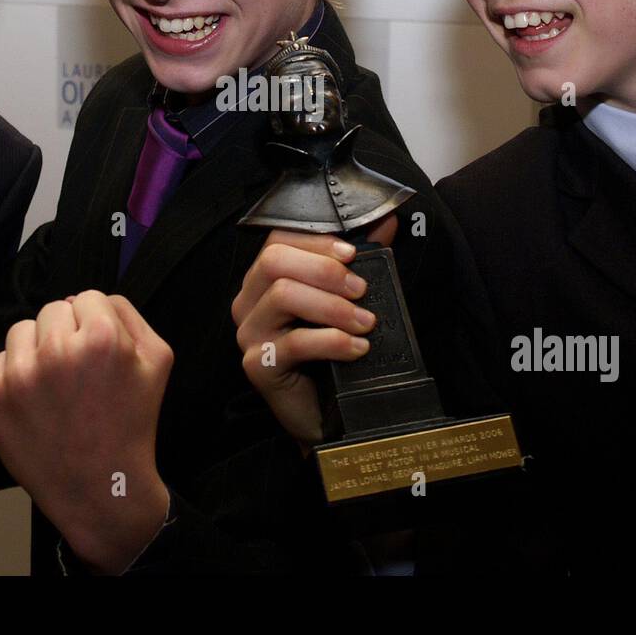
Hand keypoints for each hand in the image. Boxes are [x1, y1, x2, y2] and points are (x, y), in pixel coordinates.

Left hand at [0, 290, 172, 573]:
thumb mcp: (157, 360)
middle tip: (78, 374)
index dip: (97, 324)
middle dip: (66, 333)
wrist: (99, 486)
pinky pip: (0, 361)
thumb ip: (129, 314)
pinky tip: (36, 403)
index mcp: (102, 337)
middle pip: (54, 309)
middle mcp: (57, 350)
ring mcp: (18, 374)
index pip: (89, 297)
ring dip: (37, 349)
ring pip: (22, 330)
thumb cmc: (132, 422)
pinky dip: (15, 376)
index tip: (100, 355)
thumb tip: (83, 298)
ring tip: (55, 385)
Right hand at [231, 214, 396, 445]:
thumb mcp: (348, 299)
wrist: (329, 414)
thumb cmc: (334, 352)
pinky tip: (357, 348)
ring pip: (283, 295)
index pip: (278, 240)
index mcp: (264, 280)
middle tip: (361, 289)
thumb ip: (362, 258)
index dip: (317, 241)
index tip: (353, 253)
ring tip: (366, 323)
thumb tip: (386, 220)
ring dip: (333, 306)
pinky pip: (293, 342)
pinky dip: (332, 341)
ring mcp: (249, 334)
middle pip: (275, 262)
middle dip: (324, 270)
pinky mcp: (257, 365)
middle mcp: (249, 302)